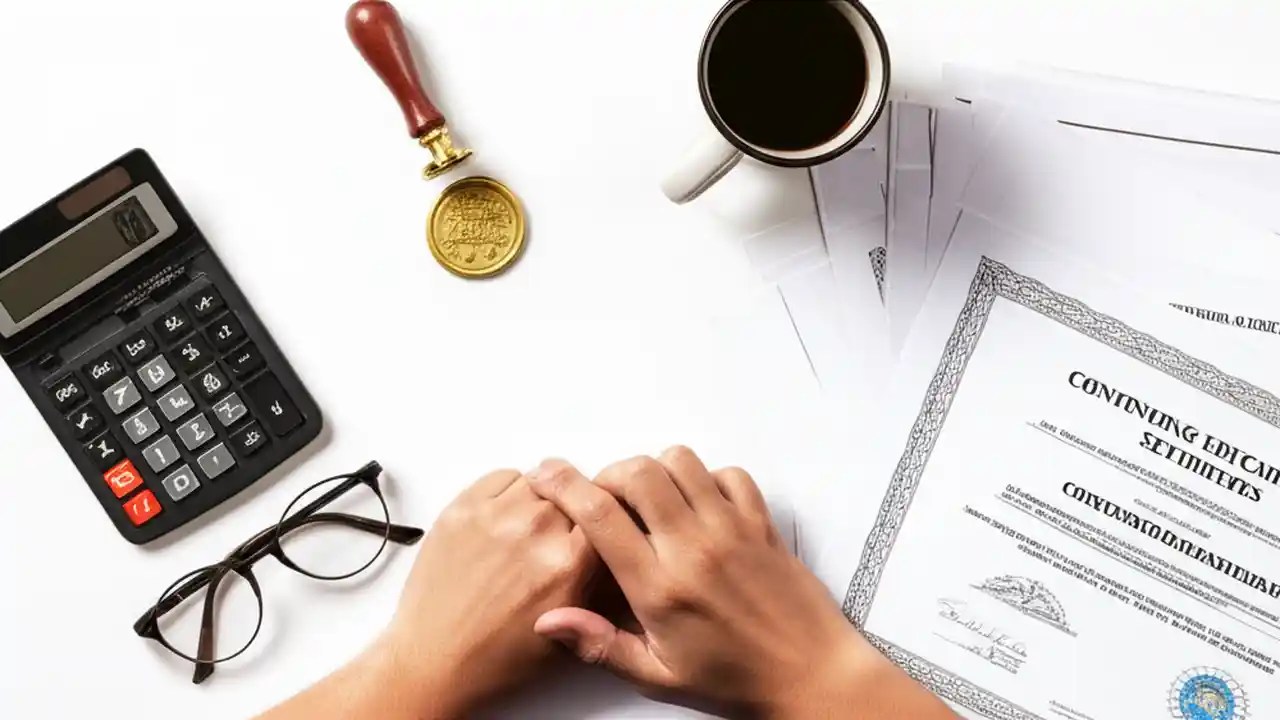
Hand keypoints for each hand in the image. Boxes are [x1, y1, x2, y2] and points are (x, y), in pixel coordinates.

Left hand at [378, 462, 599, 717]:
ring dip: (541, 498)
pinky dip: (509, 492)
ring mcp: (496, 515)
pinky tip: (503, 522)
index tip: (598, 527)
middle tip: (556, 539)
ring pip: (539, 480)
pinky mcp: (462, 508)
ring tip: (527, 531)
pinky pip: (502, 477)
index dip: (603, 521)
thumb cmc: (500, 656)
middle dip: (571, 514)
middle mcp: (535, 531)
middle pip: (573, 495)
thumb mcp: (571, 630)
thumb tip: (611, 546)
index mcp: (568, 563)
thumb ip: (597, 583)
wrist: (436, 661)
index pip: (604, 514)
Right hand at [528, 447, 954, 719]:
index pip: (600, 516)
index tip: (546, 475)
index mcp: (660, 588)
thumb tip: (550, 620)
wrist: (810, 675)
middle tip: (604, 495)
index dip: (564, 485)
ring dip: (656, 470)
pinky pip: (729, 474)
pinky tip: (699, 504)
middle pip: (638, 473)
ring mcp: (732, 530)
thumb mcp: (658, 674)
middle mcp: (694, 549)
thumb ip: (600, 643)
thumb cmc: (736, 680)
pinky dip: (707, 477)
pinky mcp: (761, 523)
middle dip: (609, 473)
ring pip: (681, 462)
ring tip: (650, 498)